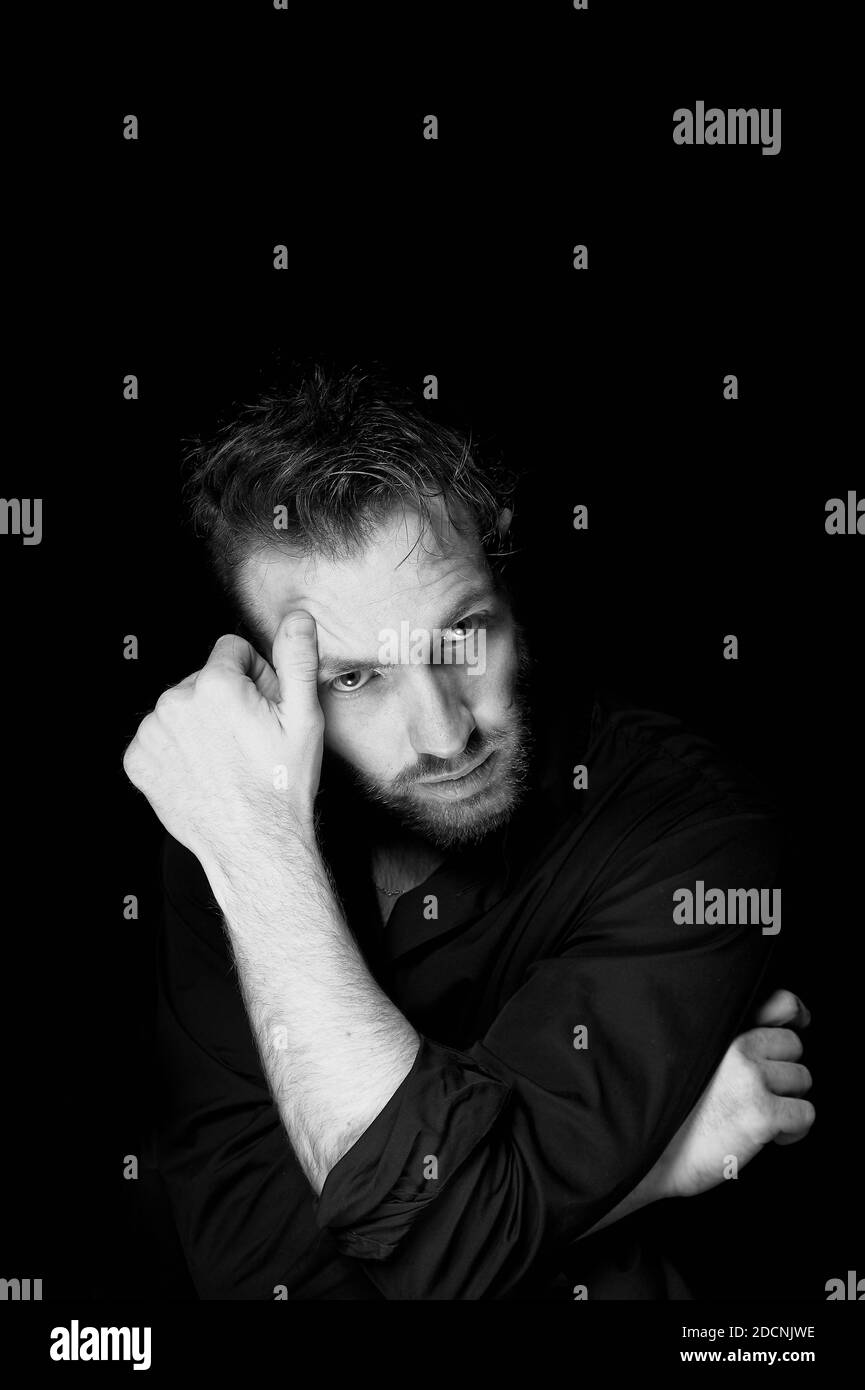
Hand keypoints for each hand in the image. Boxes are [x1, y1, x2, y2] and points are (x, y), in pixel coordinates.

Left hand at [122, 613, 323, 869]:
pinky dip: (177, 750)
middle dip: (225, 700)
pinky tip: (202, 772)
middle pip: (204, 680)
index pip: (233, 651)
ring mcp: (151, 734)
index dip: (256, 677)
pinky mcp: (138, 761)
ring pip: (181, 708)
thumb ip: (297, 659)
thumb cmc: (281, 785)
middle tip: (248, 740)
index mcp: (214, 684)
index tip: (264, 708)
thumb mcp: (304, 718)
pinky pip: (160, 738)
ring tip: (226, 759)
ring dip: (200, 725)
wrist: (255, 844)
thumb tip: (298, 619)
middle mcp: (174, 702)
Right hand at [654, 989, 814, 1200]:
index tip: (798, 1023)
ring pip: (802, 1079)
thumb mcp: (693, 1060)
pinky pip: (805, 1114)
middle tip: (761, 1092)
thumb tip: (775, 1026)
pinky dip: (794, 1130)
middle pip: (793, 1045)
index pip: (780, 1002)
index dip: (794, 1013)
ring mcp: (751, 1078)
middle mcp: (738, 1047)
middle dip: (784, 1070)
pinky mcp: (762, 1113)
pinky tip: (769, 1137)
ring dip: (788, 1101)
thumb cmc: (668, 1111)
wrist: (647, 1151)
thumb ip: (728, 1041)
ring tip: (760, 1116)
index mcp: (720, 1032)